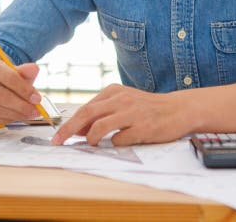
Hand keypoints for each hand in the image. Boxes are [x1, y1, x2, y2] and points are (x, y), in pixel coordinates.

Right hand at [0, 51, 42, 124]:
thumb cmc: (0, 74)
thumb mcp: (13, 69)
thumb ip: (25, 71)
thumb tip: (34, 69)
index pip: (9, 77)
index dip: (25, 90)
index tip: (37, 99)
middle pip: (1, 96)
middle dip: (21, 106)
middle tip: (34, 111)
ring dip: (14, 115)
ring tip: (26, 114)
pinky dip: (3, 120)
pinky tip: (12, 116)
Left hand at [51, 84, 190, 145]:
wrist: (178, 109)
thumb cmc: (147, 108)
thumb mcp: (123, 103)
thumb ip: (102, 113)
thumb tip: (78, 129)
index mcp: (113, 91)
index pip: (84, 108)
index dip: (68, 123)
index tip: (57, 136)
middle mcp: (121, 100)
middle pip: (87, 115)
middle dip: (68, 130)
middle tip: (58, 141)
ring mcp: (132, 113)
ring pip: (100, 127)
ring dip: (91, 138)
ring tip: (92, 144)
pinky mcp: (143, 127)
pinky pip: (119, 139)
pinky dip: (115, 144)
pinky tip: (121, 142)